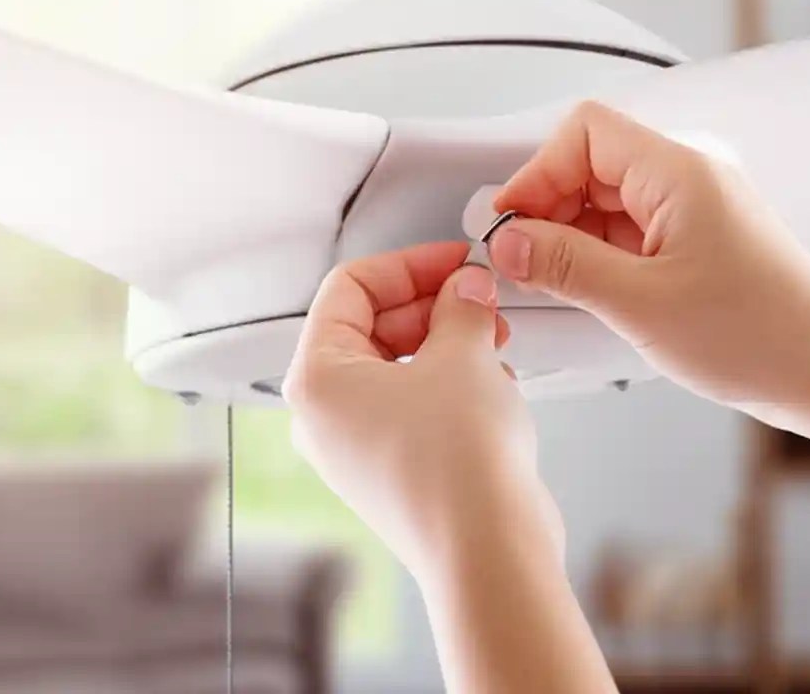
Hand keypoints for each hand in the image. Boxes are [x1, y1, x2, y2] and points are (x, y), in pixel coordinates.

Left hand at [283, 243, 563, 583]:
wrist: (488, 550)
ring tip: (493, 338)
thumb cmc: (457, 468)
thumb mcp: (463, 354)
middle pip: (371, 328)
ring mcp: (359, 449)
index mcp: (316, 380)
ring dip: (447, 342)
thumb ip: (461, 305)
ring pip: (398, 368)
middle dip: (432, 305)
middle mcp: (326, 418)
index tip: (454, 260)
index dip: (409, 264)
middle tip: (478, 296)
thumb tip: (464, 287)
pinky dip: (451, 384)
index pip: (350, 288)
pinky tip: (493, 383)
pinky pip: (416, 406)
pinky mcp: (395, 472)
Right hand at [490, 101, 809, 432]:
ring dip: (574, 237)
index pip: (586, 132)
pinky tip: (592, 296)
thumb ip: (565, 266)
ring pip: (610, 202)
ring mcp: (698, 212)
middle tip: (524, 261)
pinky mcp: (701, 244)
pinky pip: (634, 233)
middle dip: (550, 208)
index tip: (513, 224)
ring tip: (557, 286)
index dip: (538, 173)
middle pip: (593, 164)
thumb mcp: (640, 304)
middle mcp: (691, 180)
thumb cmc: (762, 336)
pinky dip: (603, 258)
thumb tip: (511, 243)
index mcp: (679, 173)